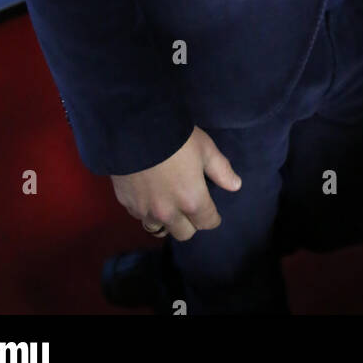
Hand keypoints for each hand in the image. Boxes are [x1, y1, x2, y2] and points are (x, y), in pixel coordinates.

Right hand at [110, 126, 241, 242]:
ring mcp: (145, 211)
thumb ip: (221, 170)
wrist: (133, 130)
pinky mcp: (126, 204)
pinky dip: (146, 210)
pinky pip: (140, 216)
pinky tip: (147, 194)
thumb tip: (236, 186)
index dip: (212, 218)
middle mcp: (168, 213)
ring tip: (167, 203)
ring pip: (160, 229)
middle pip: (184, 233)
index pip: (207, 222)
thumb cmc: (175, 138)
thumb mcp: (205, 148)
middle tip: (189, 205)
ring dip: (166, 220)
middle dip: (190, 223)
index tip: (212, 212)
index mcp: (192, 200)